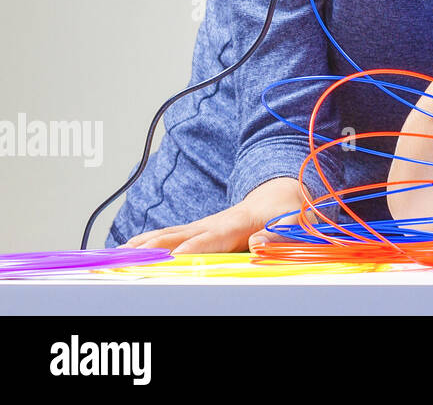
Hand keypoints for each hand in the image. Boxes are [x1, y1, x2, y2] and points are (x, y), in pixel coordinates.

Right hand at [122, 177, 305, 253]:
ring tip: (114, 258)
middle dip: (152, 249)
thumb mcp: (294, 221)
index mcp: (236, 224)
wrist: (278, 193)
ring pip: (167, 235)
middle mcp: (212, 224)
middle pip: (176, 237)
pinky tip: (126, 252)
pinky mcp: (196, 231)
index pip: (209, 239)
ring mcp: (201, 226)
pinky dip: (145, 244)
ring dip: (142, 246)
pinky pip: (167, 237)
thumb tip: (257, 244)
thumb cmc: (287, 210)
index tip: (170, 261)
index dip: (190, 250)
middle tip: (124, 262)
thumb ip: (278, 234)